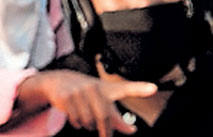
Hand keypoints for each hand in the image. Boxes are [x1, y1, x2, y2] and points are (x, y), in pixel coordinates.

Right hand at [35, 71, 154, 136]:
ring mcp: (80, 91)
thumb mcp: (103, 101)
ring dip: (88, 126)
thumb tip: (131, 131)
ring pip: (88, 121)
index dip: (139, 88)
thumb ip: (117, 116)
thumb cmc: (87, 93)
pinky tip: (75, 116)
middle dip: (105, 131)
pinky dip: (77, 124)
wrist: (59, 81)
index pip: (125, 88)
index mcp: (107, 88)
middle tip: (105, 136)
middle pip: (104, 116)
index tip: (153, 88)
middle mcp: (95, 87)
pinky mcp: (67, 97)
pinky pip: (76, 120)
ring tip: (86, 119)